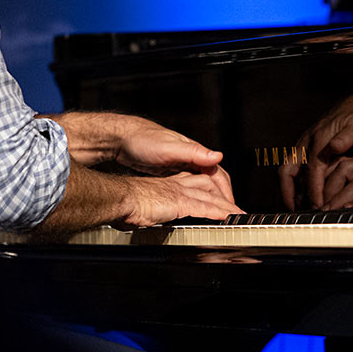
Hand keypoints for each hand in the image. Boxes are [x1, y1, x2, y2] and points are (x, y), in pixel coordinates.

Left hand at [113, 116, 234, 203]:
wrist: (122, 139)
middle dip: (222, 195)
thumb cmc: (143, 139)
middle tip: (227, 213)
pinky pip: (189, 184)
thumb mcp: (169, 148)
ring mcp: (180, 164)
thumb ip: (193, 152)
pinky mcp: (169, 171)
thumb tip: (218, 156)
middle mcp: (190, 157)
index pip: (217, 173)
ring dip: (210, 196)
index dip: (226, 191)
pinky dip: (196, 195)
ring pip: (202, 183)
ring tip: (215, 211)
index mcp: (194, 151)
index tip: (230, 206)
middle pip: (213, 179)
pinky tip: (193, 203)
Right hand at [116, 171, 242, 228]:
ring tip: (238, 215)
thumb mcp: (143, 204)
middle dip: (223, 196)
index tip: (217, 200)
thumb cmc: (124, 202)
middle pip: (208, 185)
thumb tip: (146, 219)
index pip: (195, 183)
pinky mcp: (178, 201)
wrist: (118, 197)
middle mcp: (176, 184)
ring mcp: (179, 191)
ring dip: (226, 206)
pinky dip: (218, 212)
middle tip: (235, 208)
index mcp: (168, 183)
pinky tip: (227, 217)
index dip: (209, 190)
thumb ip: (150, 210)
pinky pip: (204, 206)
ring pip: (210, 196)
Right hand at [279, 95, 352, 209]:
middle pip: (287, 170)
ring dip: (290, 191)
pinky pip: (294, 172)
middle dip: (287, 193)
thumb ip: (346, 138)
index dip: (313, 189)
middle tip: (295, 213)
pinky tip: (304, 199)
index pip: (311, 168)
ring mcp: (304, 147)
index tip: (318, 206)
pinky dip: (295, 186)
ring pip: (288, 172)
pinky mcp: (306, 152)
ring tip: (298, 210)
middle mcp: (306, 143)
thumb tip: (334, 146)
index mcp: (318, 138)